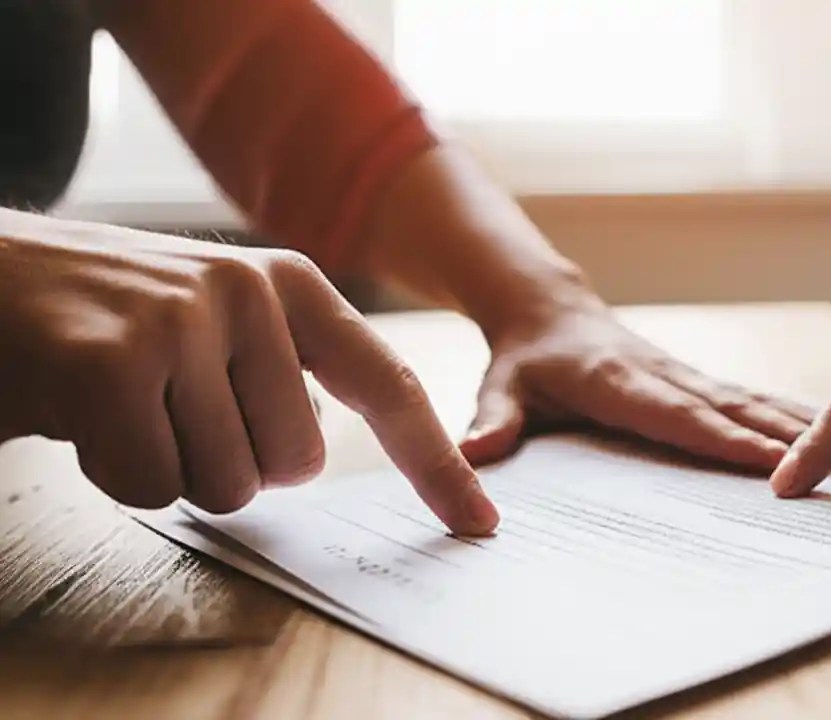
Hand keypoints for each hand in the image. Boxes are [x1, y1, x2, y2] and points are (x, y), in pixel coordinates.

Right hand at [0, 210, 496, 533]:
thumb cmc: (112, 317)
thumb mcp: (218, 317)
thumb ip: (286, 370)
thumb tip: (326, 456)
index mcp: (291, 283)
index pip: (389, 387)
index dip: (435, 464)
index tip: (478, 522)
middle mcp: (249, 291)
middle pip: (295, 464)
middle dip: (230, 460)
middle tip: (168, 404)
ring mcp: (183, 321)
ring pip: (226, 484)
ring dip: (171, 465)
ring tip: (125, 400)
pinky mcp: (115, 362)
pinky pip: (152, 484)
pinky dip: (115, 471)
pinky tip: (86, 411)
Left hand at [458, 307, 814, 470]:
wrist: (547, 309)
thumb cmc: (526, 358)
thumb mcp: (501, 388)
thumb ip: (493, 422)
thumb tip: (472, 457)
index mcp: (618, 382)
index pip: (678, 416)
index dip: (723, 439)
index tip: (770, 462)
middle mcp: (663, 374)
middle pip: (731, 409)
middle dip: (786, 438)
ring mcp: (686, 374)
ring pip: (750, 402)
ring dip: (802, 427)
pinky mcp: (697, 379)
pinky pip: (747, 399)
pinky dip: (790, 417)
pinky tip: (829, 435)